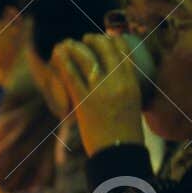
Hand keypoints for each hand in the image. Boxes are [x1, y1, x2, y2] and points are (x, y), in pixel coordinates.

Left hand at [51, 34, 145, 155]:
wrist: (120, 155)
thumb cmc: (127, 136)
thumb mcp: (133, 107)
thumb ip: (126, 91)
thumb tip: (117, 83)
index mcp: (132, 84)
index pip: (124, 52)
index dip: (114, 40)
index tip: (107, 37)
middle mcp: (118, 83)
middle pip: (105, 49)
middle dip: (94, 39)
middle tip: (85, 39)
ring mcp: (100, 91)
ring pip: (86, 57)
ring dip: (75, 47)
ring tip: (68, 44)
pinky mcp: (84, 101)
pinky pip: (71, 75)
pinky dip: (63, 62)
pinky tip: (58, 54)